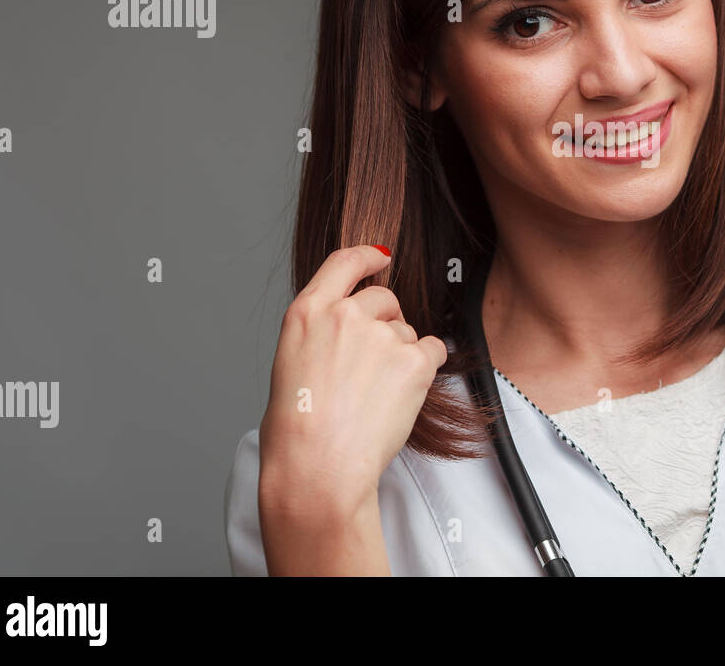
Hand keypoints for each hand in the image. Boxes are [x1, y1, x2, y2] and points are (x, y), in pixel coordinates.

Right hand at [257, 245, 447, 531]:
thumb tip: (347, 332)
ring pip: (407, 332)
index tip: (380, 257)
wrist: (317, 468)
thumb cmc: (296, 431)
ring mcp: (381, 335)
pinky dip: (425, 370)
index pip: (342, 264)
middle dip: (387, 323)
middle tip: (372, 368)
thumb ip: (320, 335)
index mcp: (307, 313)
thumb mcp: (290, 363)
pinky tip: (402, 396)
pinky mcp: (413, 360)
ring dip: (401, 355)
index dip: (366, 256)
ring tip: (374, 397)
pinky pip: (433, 351)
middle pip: (384, 300)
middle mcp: (345, 315)